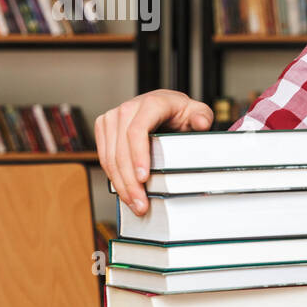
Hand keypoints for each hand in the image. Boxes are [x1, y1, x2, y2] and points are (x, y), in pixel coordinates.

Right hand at [95, 90, 213, 215]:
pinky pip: (104, 157)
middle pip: (122, 150)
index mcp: (150, 104)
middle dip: (130, 181)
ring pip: (110, 157)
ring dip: (121, 184)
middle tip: (141, 202)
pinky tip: (125, 191)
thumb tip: (201, 123)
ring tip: (134, 203)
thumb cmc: (179, 111)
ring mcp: (112, 118)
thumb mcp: (197, 111)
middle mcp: (127, 109)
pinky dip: (114, 177)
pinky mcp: (104, 128)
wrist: (163, 105)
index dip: (138, 156)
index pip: (137, 131)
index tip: (143, 178)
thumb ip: (201, 117)